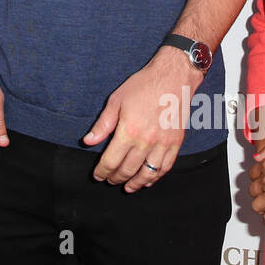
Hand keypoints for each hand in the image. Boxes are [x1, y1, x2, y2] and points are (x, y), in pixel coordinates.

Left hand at [84, 46, 199, 190]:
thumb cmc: (143, 86)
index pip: (111, 160)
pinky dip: (156, 177)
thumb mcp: (116, 101)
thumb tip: (89, 141)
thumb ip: (103, 124)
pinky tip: (148, 180)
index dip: (102, 171)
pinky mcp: (176, 143)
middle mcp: (146, 141)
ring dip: (135, 183)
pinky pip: (165, 167)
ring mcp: (163, 144)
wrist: (172, 77)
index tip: (97, 175)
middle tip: (109, 181)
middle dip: (115, 178)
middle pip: (127, 169)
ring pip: (147, 173)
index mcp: (129, 130)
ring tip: (127, 187)